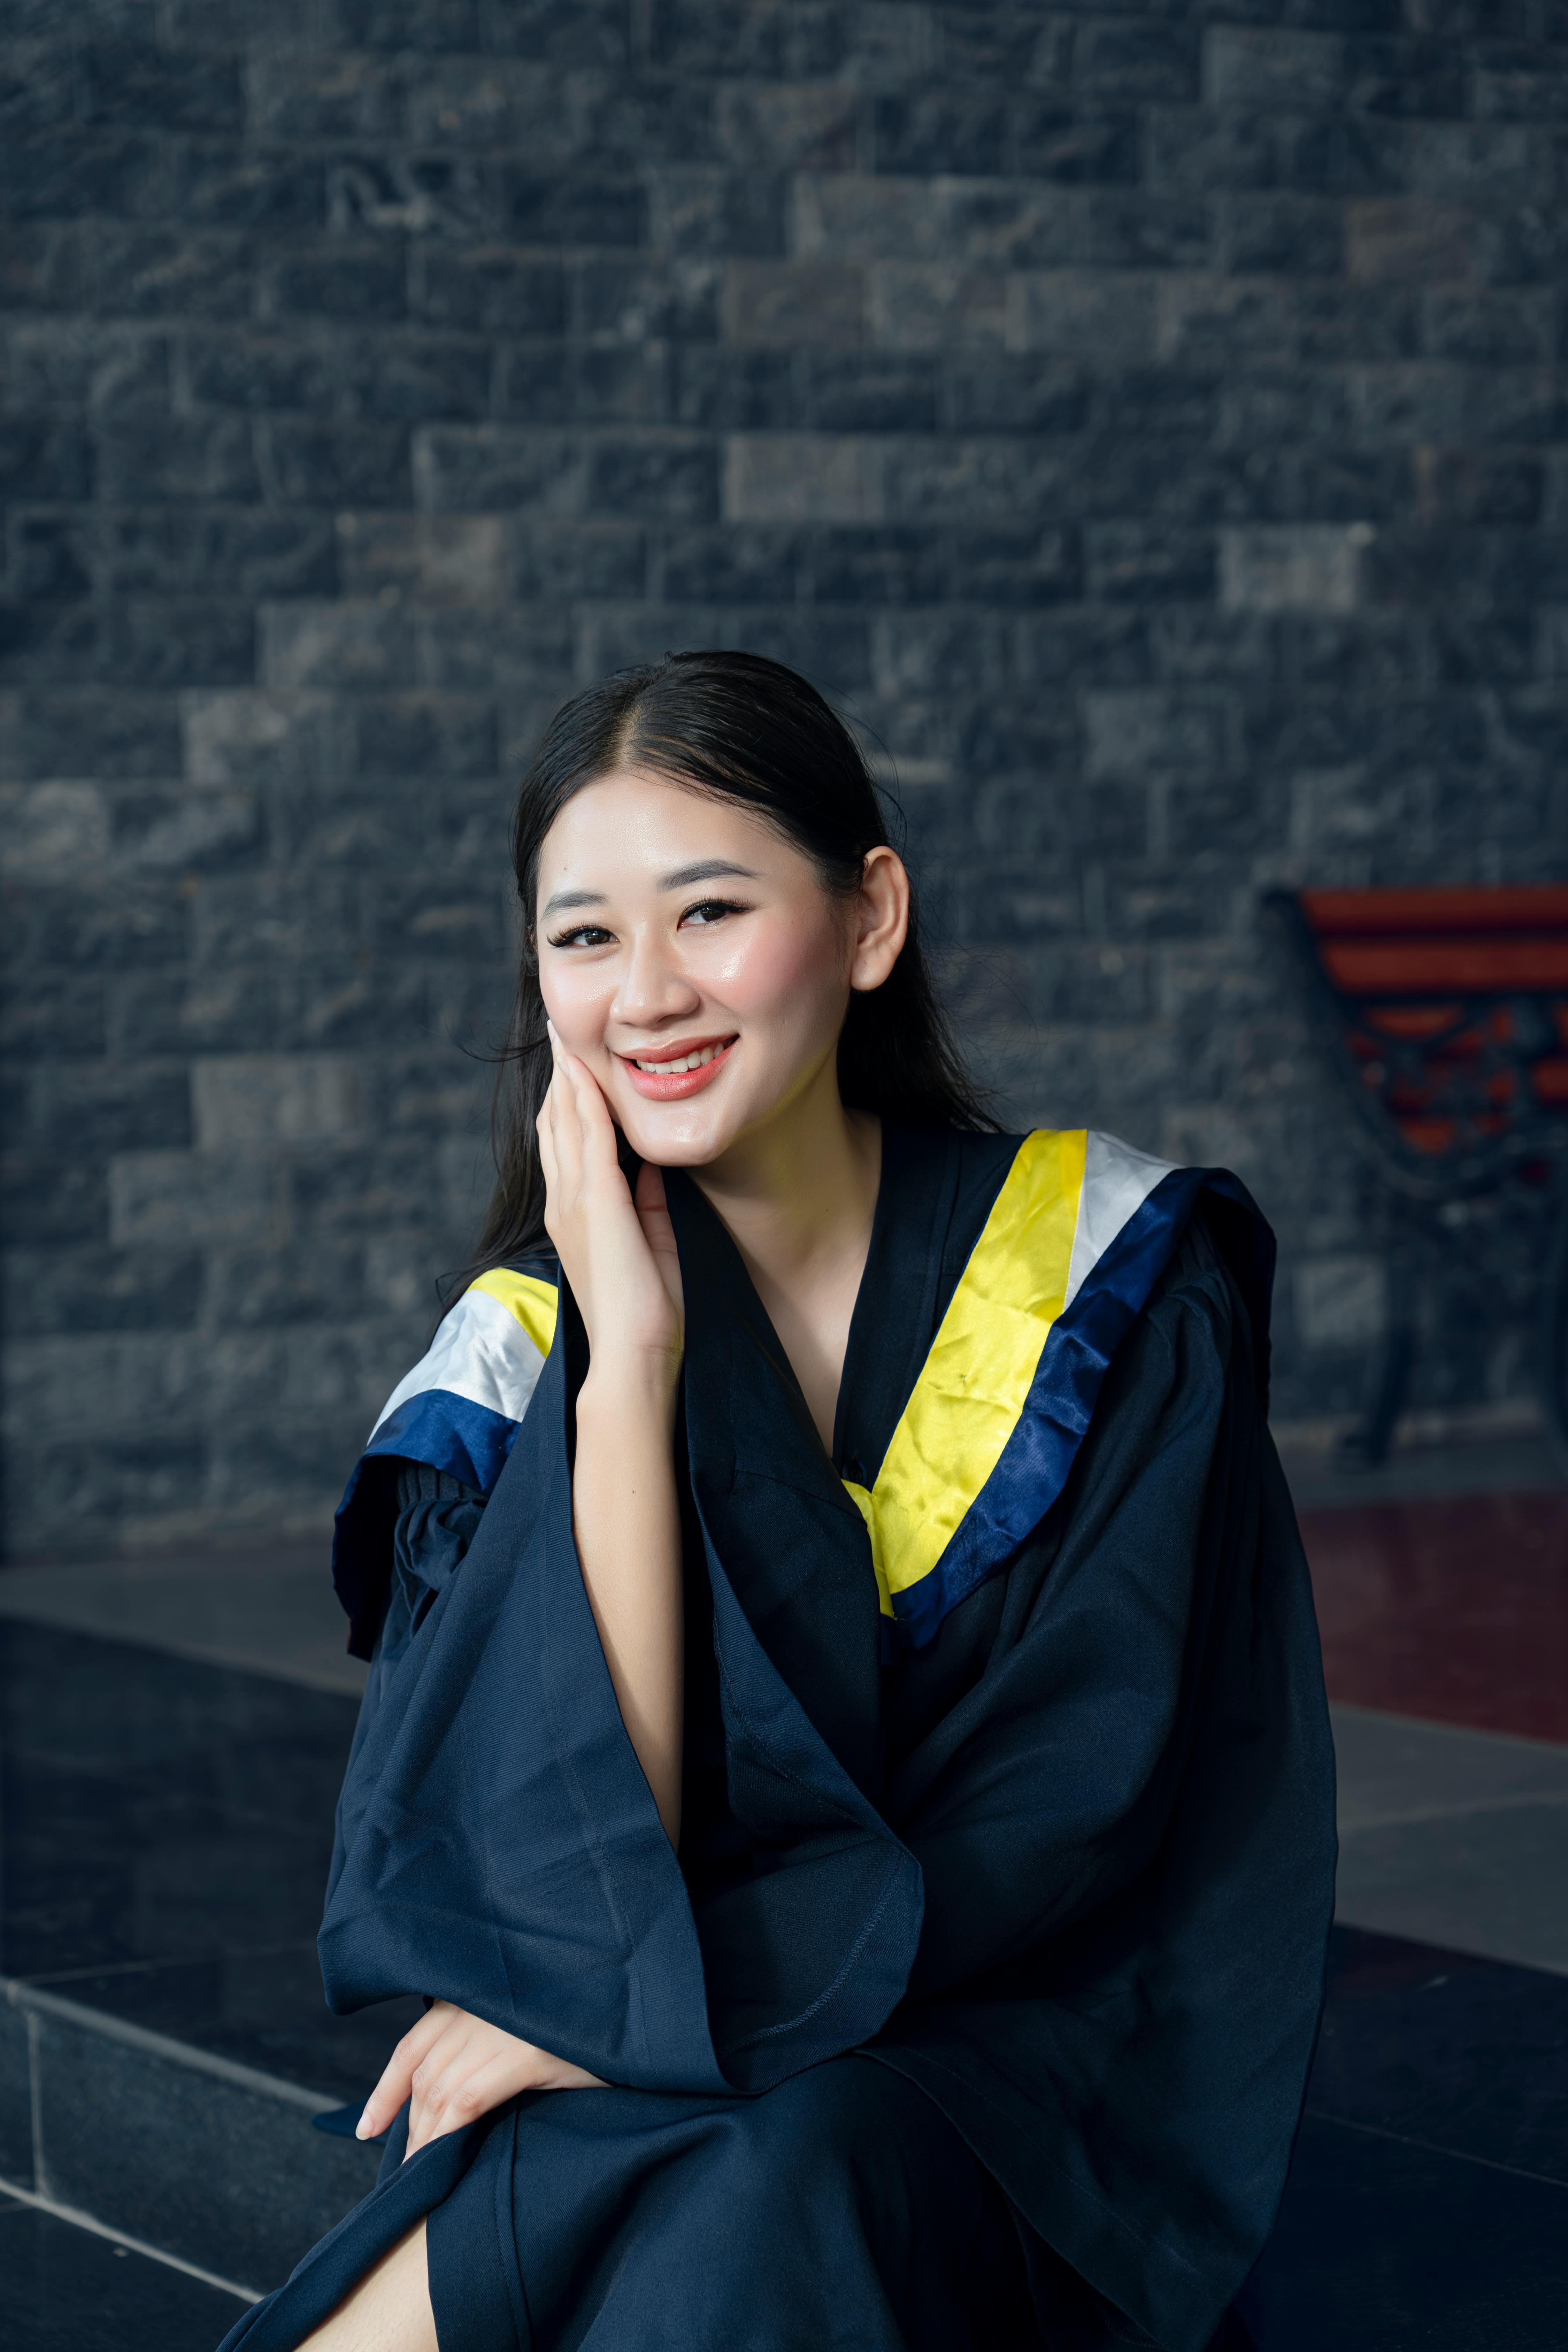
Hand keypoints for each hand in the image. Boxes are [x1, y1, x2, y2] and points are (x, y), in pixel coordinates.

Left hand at [359, 2001, 604, 2157]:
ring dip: (425, 2139)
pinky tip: (446, 2157)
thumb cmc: (577, 2020)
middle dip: (409, 2126)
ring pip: (439, 2091)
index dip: (385, 2090)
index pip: (412, 2046)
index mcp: (473, 1992)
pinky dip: (449, 2133)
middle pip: (423, 2074)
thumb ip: (480, 2039)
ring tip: (422, 2174)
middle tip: (406, 2168)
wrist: (630, 2012)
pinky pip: (469, 2100)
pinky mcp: (527, 2054)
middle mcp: (480, 2004)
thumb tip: (439, 2095)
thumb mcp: (520, 2020)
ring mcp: (502, 2028)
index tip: (367, 2129)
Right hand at [537, 1023, 683, 1383]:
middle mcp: (565, 1202)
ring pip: (564, 1122)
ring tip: (567, 1035)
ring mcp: (574, 1202)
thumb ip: (645, 1201)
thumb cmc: (648, 1310)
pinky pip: (588, 1139)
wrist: (636, 1356)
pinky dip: (586, 1100)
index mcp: (575, 1212)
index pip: (565, 1142)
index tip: (573, 1061)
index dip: (567, 1099)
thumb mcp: (649, 1240)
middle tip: (561, 1030)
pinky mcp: (597, 1205)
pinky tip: (586, 1070)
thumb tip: (652, 1164)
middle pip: (555, 1123)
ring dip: (567, 1076)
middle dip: (559, 1076)